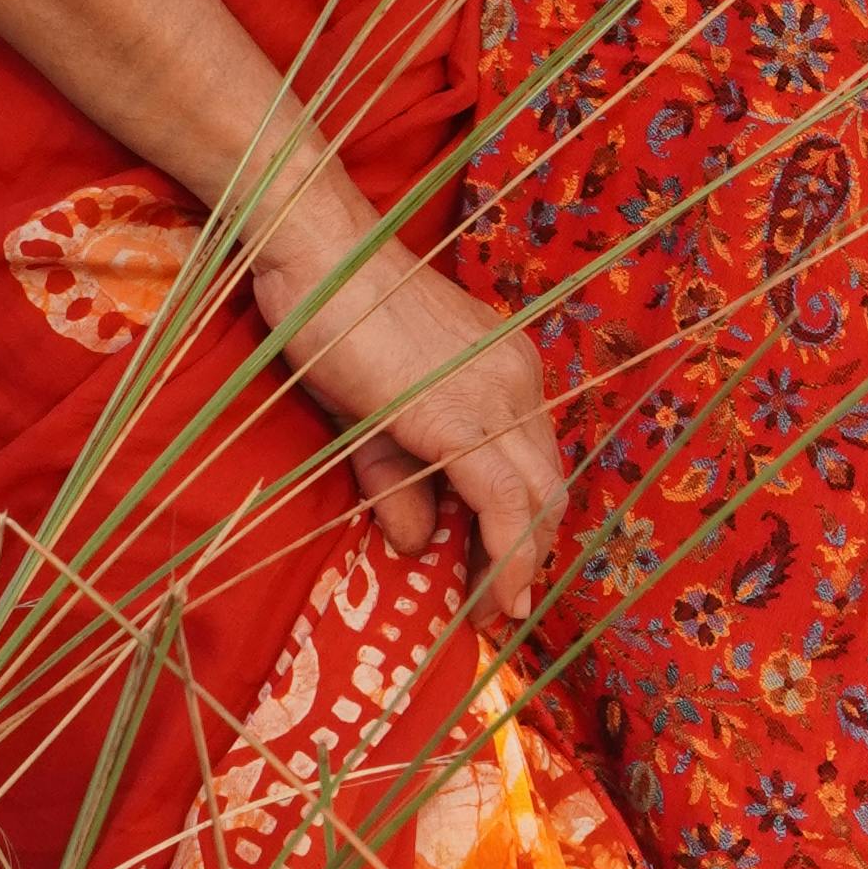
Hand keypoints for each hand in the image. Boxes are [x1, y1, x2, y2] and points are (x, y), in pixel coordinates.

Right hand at [250, 187, 566, 620]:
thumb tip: (420, 546)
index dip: (525, 526)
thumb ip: (403, 480)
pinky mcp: (467, 417)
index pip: (534, 462)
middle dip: (530, 554)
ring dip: (521, 565)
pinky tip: (493, 594)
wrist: (318, 259)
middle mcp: (519, 380)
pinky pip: (506, 503)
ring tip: (491, 609)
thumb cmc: (336, 320)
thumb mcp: (372, 417)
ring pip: (539, 500)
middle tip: (499, 605)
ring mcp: (500, 395)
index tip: (504, 577)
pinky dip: (508, 556)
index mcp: (505, 371)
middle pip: (549, 486)